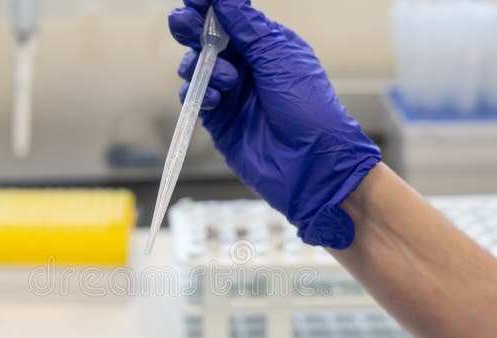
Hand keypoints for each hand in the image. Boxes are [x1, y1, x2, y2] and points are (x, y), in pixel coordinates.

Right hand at [169, 0, 381, 248]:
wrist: (312, 162)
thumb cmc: (309, 107)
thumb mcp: (280, 56)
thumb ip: (247, 27)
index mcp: (265, 44)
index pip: (229, 17)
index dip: (209, 5)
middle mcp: (246, 66)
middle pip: (206, 38)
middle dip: (192, 28)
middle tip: (184, 23)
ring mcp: (231, 94)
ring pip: (196, 67)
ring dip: (202, 66)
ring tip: (227, 79)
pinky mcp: (219, 121)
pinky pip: (195, 99)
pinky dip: (200, 94)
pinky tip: (217, 100)